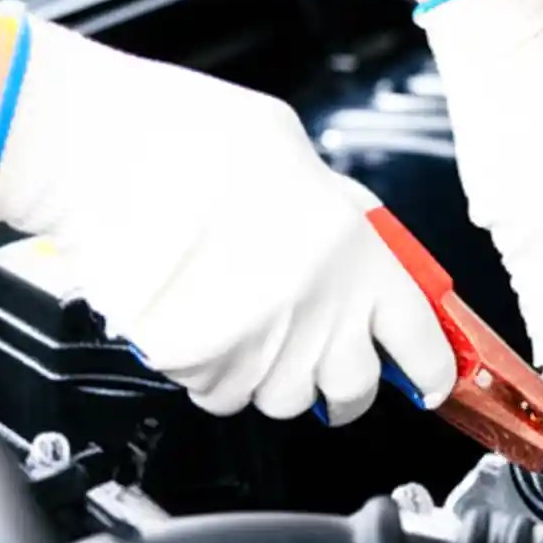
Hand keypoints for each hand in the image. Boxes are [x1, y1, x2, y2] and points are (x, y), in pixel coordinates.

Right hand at [0, 17, 455, 423]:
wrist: (108, 153)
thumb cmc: (199, 142)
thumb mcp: (308, 169)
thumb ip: (348, 229)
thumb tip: (367, 266)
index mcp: (361, 257)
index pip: (423, 343)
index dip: (433, 373)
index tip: (432, 383)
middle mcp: (321, 310)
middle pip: (354, 391)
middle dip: (344, 384)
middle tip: (323, 355)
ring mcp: (261, 344)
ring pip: (284, 399)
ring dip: (272, 374)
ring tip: (244, 316)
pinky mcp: (201, 366)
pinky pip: (221, 395)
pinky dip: (215, 374)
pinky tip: (202, 321)